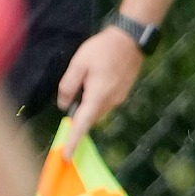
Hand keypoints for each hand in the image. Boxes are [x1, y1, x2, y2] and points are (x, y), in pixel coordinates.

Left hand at [56, 25, 145, 157]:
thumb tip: (64, 105)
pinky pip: (106, 103)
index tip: (67, 156)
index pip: (82, 124)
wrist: (130, 39)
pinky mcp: (124, 93)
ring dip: (89, 104)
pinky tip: (97, 79)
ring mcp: (119, 98)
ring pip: (98, 110)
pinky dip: (97, 99)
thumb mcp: (79, 63)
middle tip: (72, 97)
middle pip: (90, 118)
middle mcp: (110, 101)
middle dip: (79, 115)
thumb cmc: (102, 48)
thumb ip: (68, 86)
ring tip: (87, 80)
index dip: (73, 140)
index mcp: (98, 96)